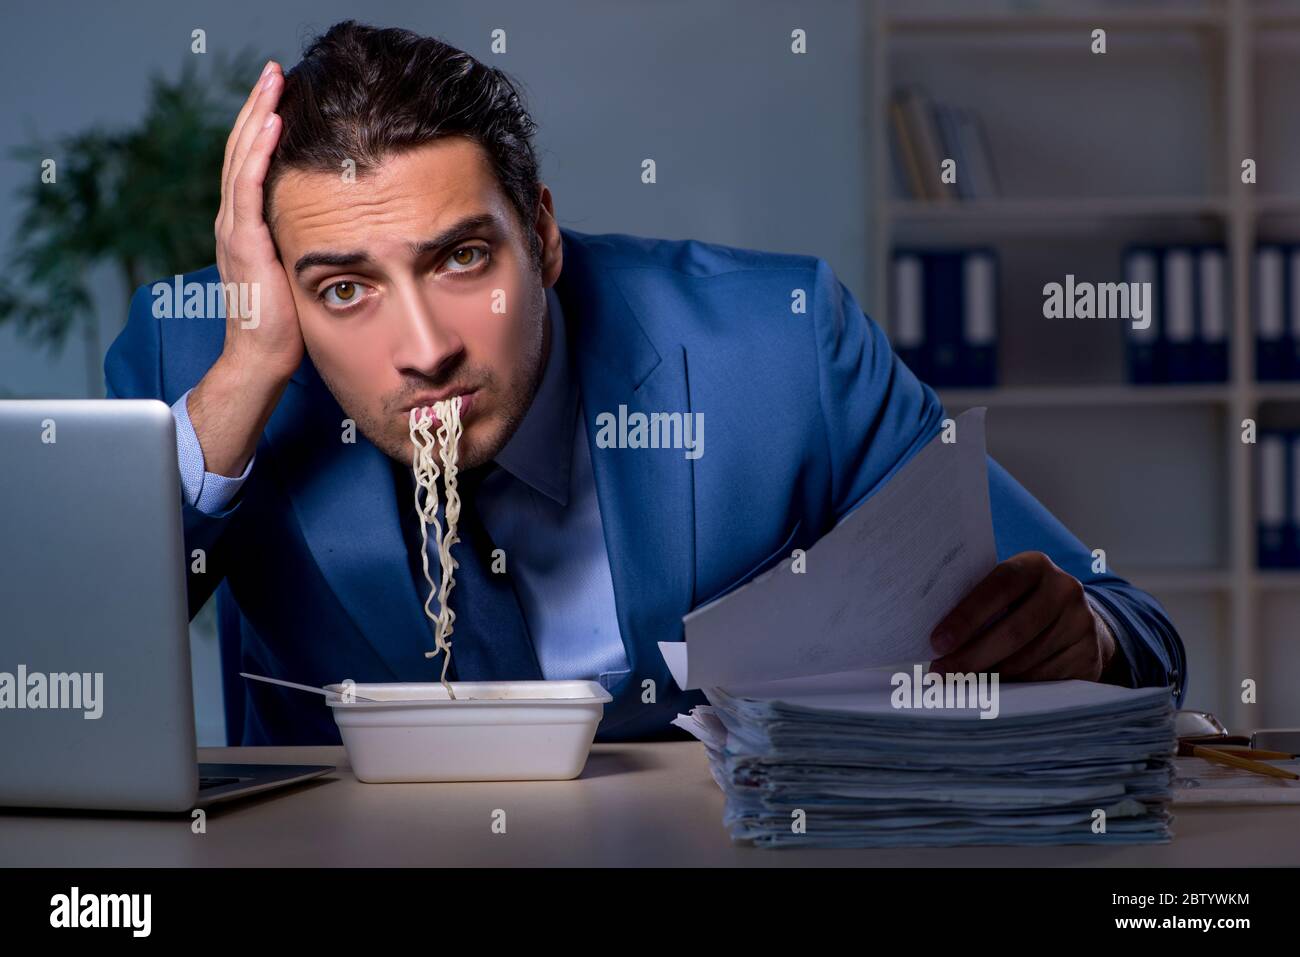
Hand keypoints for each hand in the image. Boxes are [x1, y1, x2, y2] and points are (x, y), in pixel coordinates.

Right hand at [188, 61, 300, 477]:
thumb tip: (343, 227)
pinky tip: (271, 125)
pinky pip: (248, 186)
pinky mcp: (243, 242)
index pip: (252, 164)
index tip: (283, 96)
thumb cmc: (287, 325)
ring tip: (272, 83)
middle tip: (275, 72)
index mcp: (248, 227)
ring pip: (241, 158)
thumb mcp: (300, 272)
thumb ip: (308, 245)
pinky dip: (258, 152)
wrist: (262, 360)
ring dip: (257, 117)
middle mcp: (236, 221)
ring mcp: (235, 229)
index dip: (264, 127)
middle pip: (242, 149)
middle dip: (259, 107)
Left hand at [928, 551, 1118, 682]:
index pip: (999, 586)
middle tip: (941, 671)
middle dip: (972, 656)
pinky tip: (994, 691)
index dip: (966, 616)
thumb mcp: (1005, 592)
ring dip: (990, 677)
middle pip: (1014, 631)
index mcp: (1035, 565)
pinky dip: (1015, 688)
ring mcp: (1081, 623)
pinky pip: (1044, 680)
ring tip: (961, 682)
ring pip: (1027, 660)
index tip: (937, 642)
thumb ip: (976, 602)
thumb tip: (935, 639)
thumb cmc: (1020, 605)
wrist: (1075, 622)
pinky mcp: (1089, 655)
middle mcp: (1064, 589)